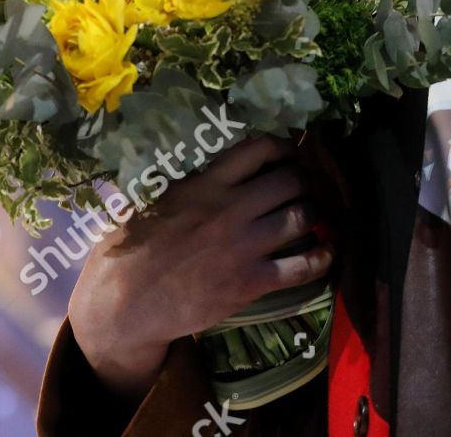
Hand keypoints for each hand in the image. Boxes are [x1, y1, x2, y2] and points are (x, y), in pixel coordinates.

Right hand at [67, 135, 331, 400]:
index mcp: (205, 183)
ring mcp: (243, 245)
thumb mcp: (155, 198)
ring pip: (301, 216)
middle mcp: (230, 208)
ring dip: (312, 214)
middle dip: (301, 183)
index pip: (259, 148)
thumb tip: (208, 158)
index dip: (283, 148)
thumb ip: (189, 180)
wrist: (124, 302)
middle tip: (301, 191)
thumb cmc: (132, 248)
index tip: (288, 155)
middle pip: (289, 181)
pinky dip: (322, 257)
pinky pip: (302, 266)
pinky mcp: (250, 281)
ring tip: (309, 218)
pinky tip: (327, 253)